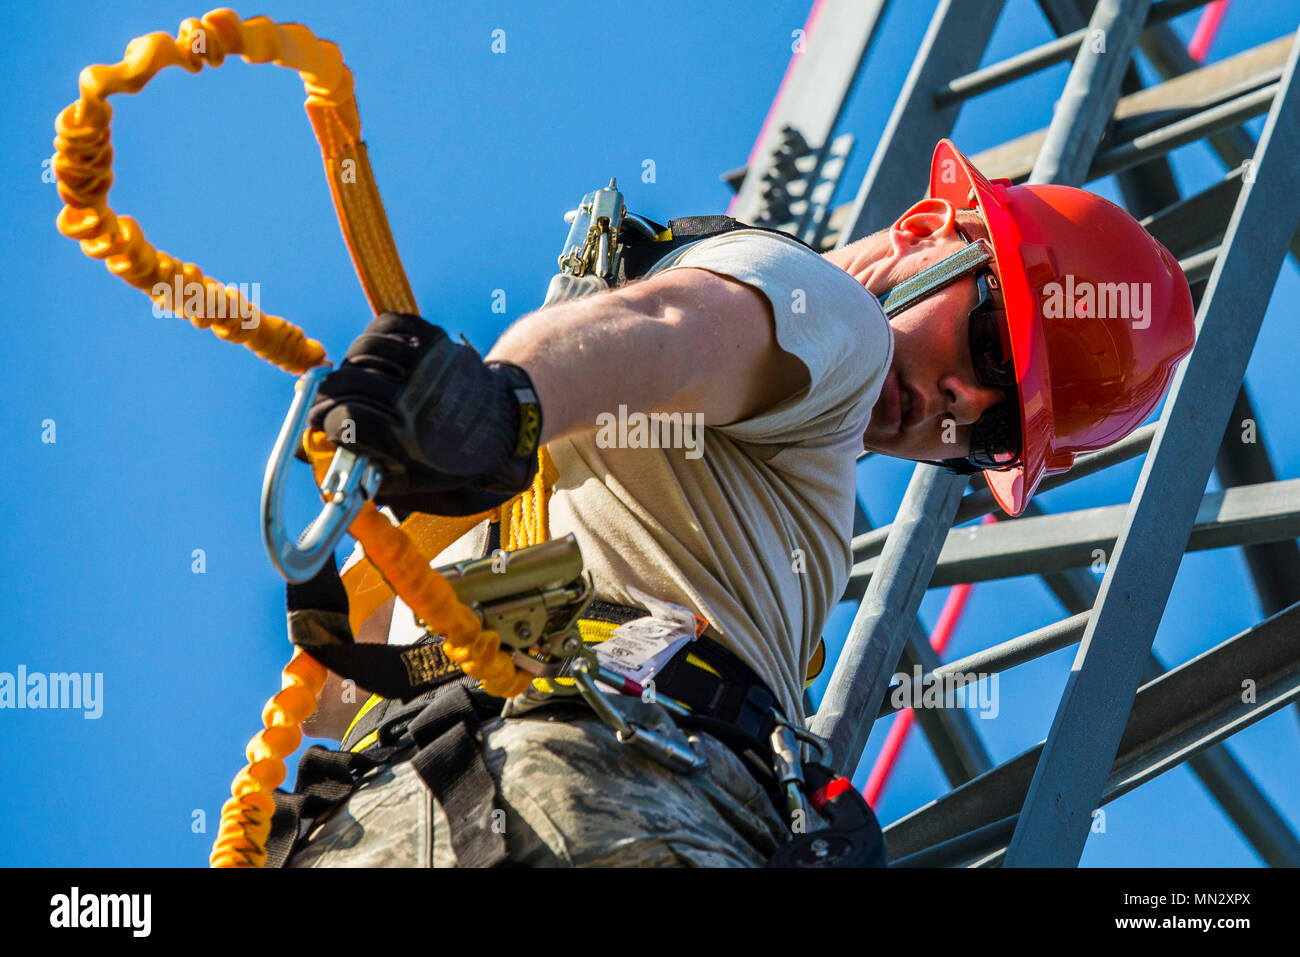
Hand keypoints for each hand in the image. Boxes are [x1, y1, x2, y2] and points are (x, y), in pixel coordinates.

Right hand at [307, 312, 541, 514]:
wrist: (504, 422)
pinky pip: (387, 326)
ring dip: (350, 364)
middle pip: (348, 382)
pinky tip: (375, 356)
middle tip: (328, 403)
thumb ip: (373, 477)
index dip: (325, 422)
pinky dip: (374, 337)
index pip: (347, 419)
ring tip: (354, 379)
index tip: (322, 426)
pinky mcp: (435, 339)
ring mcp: (427, 363)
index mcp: (411, 438)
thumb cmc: (456, 456)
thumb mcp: (418, 480)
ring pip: (363, 349)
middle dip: (330, 395)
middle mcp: (417, 398)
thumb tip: (325, 463)